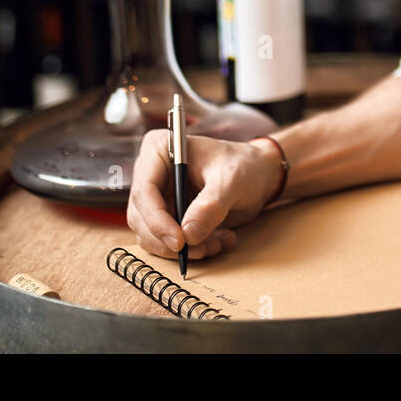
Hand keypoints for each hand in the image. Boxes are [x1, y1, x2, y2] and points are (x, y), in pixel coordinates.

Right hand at [126, 131, 284, 261]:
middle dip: (170, 241)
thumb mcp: (232, 179)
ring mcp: (157, 197)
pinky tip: (218, 241)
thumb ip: (211, 204)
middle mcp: (151, 174)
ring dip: (183, 249)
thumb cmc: (244, 165)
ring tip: (217, 243)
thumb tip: (188, 233)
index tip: (180, 242)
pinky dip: (191, 249)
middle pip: (141, 218)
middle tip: (202, 250)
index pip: (144, 191)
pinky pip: (168, 243)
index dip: (157, 221)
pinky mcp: (167, 216)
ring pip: (152, 236)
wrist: (258, 174)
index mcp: (159, 150)